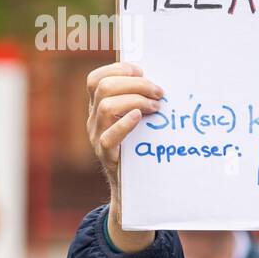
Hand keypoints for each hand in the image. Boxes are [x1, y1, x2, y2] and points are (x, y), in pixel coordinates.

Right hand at [85, 61, 162, 251]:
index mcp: (98, 107)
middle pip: (102, 88)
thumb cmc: (142, 148)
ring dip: (135, 101)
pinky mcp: (107, 156)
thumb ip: (142, 102)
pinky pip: (108, 137)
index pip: (95, 79)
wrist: (134, 188)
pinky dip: (124, 124)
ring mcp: (97, 137)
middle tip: (159, 93)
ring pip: (105, 107)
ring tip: (157, 108)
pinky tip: (139, 118)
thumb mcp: (140, 122)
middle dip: (135, 85)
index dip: (117, 69)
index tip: (142, 72)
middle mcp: (94, 120)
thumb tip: (164, 84)